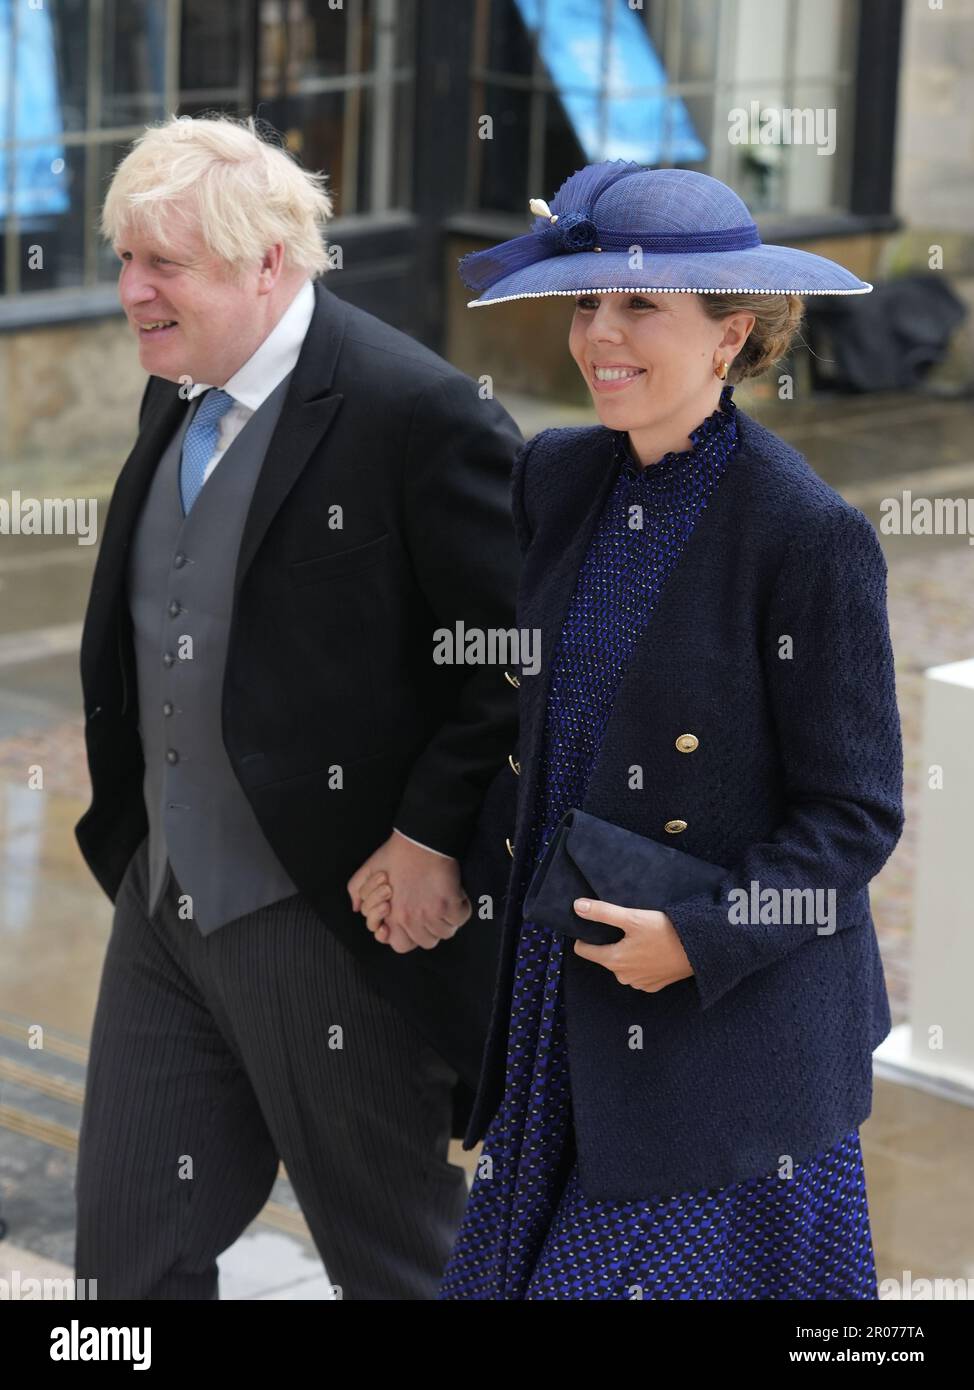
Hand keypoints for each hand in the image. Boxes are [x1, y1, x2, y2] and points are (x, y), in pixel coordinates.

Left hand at [347, 831, 471, 951]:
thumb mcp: (366, 871)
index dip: (409, 937)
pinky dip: (461, 910)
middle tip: (431, 914)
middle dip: (429, 930)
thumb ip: (356, 891)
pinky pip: (460, 919)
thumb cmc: (396, 854)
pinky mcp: (450, 904)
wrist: (420, 840)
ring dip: (446, 921)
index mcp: (392, 915)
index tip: (413, 925)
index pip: (400, 945)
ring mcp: (431, 914)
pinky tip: (457, 898)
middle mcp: (411, 918)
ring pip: (445, 933)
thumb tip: (356, 908)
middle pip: (426, 942)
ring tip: (445, 905)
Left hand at [571, 898, 693, 992]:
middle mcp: (623, 976)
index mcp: (613, 960)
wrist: (699, 950)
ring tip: (642, 937)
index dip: (585, 936)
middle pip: (605, 956)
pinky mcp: (654, 986)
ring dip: (628, 953)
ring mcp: (639, 983)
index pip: (584, 950)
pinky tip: (653, 950)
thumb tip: (577, 906)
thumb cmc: (664, 932)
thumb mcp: (632, 918)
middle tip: (626, 927)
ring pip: (623, 965)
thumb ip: (603, 912)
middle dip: (611, 943)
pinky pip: (639, 973)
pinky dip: (642, 962)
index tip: (595, 925)